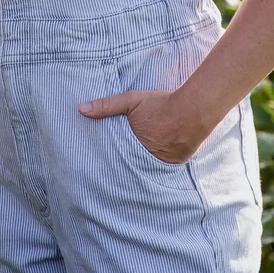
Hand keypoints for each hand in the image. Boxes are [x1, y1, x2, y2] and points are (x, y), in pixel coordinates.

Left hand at [78, 88, 200, 163]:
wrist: (193, 111)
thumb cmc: (160, 104)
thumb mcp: (130, 100)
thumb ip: (106, 106)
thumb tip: (80, 110)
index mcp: (130, 144)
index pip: (115, 156)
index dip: (110, 157)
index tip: (101, 164)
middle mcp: (144, 157)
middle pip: (130, 163)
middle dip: (124, 164)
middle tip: (115, 171)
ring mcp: (160, 162)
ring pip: (146, 166)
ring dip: (141, 164)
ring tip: (135, 168)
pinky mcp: (175, 163)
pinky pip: (162, 166)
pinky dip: (158, 163)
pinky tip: (155, 161)